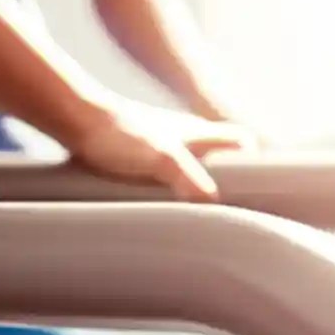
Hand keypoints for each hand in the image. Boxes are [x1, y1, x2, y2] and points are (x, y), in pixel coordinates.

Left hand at [68, 99, 255, 199]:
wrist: (73, 118)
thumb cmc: (117, 133)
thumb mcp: (161, 158)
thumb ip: (189, 179)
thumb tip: (215, 203)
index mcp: (196, 133)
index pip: (240, 140)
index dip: (255, 159)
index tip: (262, 186)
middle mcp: (181, 135)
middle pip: (217, 154)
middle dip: (227, 178)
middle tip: (230, 209)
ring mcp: (157, 143)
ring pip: (188, 163)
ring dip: (195, 185)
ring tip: (195, 216)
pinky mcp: (133, 154)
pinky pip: (161, 173)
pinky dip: (167, 188)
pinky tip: (156, 207)